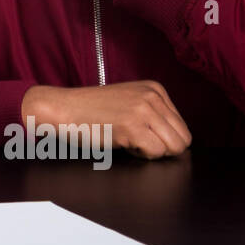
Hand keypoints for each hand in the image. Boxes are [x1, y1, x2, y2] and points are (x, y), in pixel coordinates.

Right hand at [22, 80, 191, 158]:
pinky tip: (122, 142)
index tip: (139, 133)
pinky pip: (156, 153)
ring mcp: (144, 110)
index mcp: (155, 89)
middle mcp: (153, 96)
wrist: (61, 109)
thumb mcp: (129, 102)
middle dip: (163, 148)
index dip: (162, 138)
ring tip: (129, 141)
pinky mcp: (133, 126)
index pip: (181, 126)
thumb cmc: (90, 111)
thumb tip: (177, 141)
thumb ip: (154, 114)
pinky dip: (140, 155)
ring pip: (174, 147)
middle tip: (137, 141)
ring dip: (152, 151)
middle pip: (183, 139)